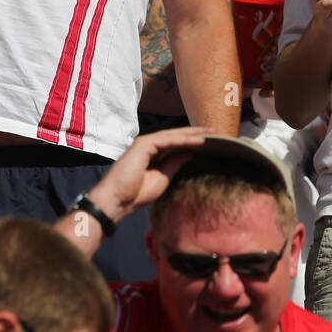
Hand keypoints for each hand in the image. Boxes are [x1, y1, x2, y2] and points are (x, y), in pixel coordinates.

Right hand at [56, 126, 206, 237]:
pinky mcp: (143, 144)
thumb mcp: (162, 178)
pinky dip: (184, 140)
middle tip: (215, 131)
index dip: (192, 141)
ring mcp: (145, 143)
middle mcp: (148, 145)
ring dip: (193, 133)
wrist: (116, 201)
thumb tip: (191, 154)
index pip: (175, 144)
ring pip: (173, 135)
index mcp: (152, 153)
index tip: (210, 141)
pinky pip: (168, 140)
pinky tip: (199, 141)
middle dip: (196, 133)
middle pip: (176, 136)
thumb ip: (175, 164)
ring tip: (211, 132)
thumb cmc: (135, 194)